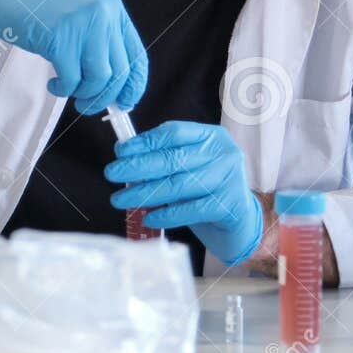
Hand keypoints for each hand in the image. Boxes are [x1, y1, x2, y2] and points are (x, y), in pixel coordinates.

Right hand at [0, 0, 147, 112]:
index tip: (125, 102)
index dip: (134, 85)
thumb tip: (117, 90)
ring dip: (84, 94)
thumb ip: (101, 46)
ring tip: (68, 90)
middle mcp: (103, 14)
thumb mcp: (82, 21)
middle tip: (89, 105)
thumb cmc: (42, 12)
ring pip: (99, 78)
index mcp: (113, 9)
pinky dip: (63, 89)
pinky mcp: (60, 39)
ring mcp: (82, 25)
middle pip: (120, 71)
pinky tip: (53, 84)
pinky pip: (71, 79)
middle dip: (105, 97)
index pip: (137, 55)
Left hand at [106, 121, 263, 265]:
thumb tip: (124, 152)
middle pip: (173, 159)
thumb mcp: (191, 164)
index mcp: (212, 136)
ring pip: (178, 185)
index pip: (174, 132)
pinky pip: (190, 210)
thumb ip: (165, 156)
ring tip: (120, 199)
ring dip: (145, 193)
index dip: (145, 141)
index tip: (121, 151)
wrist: (240, 219)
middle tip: (112, 173)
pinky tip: (148, 217)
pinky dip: (166, 215)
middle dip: (138, 167)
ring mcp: (228, 179)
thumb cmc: (207, 187)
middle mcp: (223, 154)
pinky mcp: (228, 205)